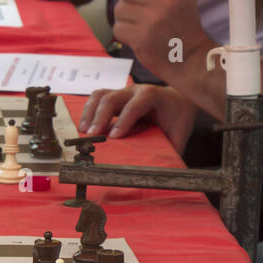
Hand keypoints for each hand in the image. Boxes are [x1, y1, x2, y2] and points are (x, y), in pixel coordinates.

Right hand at [78, 84, 196, 153]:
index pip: (135, 105)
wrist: (177, 102)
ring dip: (89, 113)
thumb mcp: (178, 135)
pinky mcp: (114, 97)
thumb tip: (160, 172)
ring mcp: (123, 92)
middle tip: (92, 136)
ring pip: (100, 95)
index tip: (114, 137)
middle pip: (112, 97)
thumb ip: (169, 150)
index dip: (123, 120)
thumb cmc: (177, 119)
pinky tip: (84, 128)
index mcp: (153, 97)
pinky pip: (96, 99)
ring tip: (84, 132)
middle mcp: (135, 91)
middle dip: (100, 117)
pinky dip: (87, 112)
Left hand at [111, 0, 210, 76]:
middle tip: (135, 11)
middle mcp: (164, 1)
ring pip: (120, 9)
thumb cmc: (183, 25)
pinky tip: (134, 35)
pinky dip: (123, 32)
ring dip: (124, 17)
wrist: (188, 58)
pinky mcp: (140, 38)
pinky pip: (118, 28)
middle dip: (128, 0)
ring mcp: (151, 20)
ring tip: (135, 23)